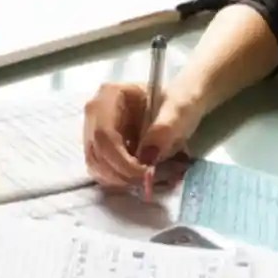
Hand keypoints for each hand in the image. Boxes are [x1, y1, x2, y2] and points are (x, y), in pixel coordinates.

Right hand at [82, 83, 203, 198]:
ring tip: (151, 180)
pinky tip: (143, 178)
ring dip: (123, 181)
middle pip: (96, 154)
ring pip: (97, 167)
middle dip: (123, 174)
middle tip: (151, 182)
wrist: (182, 105)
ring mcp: (95, 132)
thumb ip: (164, 130)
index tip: (146, 174)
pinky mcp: (101, 149)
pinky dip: (123, 181)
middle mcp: (95, 113)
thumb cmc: (180, 102)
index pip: (103, 135)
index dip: (121, 160)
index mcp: (110, 95)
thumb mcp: (179, 111)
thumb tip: (146, 156)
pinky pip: (104, 172)